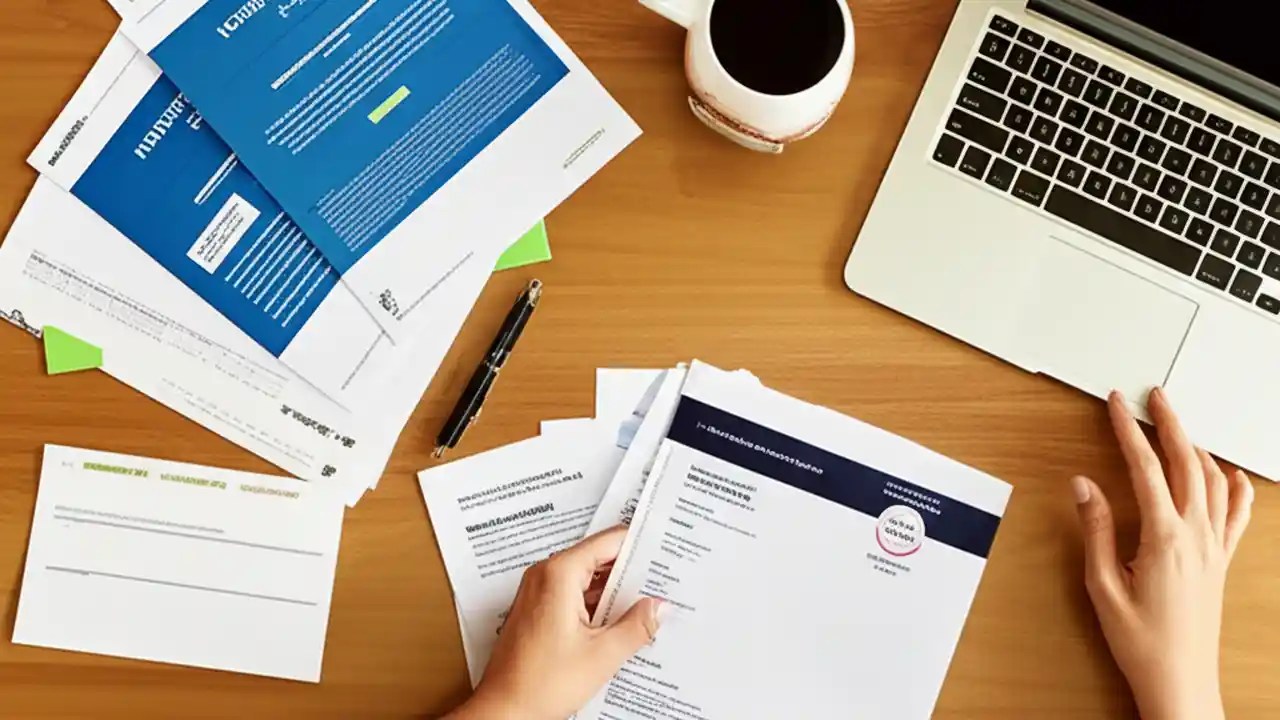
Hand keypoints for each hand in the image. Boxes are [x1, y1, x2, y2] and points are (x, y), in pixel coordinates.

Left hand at [448, 526, 662, 719]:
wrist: (504, 712)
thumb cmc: (540, 684)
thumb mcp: (602, 655)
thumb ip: (636, 625)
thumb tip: (658, 606)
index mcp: (559, 574)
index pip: (608, 541)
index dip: (639, 544)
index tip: (663, 550)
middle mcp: (545, 576)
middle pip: (598, 558)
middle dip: (631, 571)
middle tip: (662, 582)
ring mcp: (539, 593)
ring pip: (587, 579)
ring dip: (614, 592)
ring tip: (646, 605)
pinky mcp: (539, 611)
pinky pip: (574, 595)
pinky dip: (597, 606)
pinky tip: (618, 624)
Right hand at [1072, 388, 1253, 719]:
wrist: (1179, 680)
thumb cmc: (1140, 640)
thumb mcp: (1101, 584)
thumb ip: (1095, 529)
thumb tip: (1084, 486)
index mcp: (1163, 538)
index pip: (1145, 468)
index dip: (1129, 430)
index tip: (1117, 405)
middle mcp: (1196, 537)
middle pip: (1186, 463)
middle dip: (1170, 424)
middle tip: (1155, 398)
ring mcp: (1214, 548)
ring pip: (1213, 482)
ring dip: (1196, 448)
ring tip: (1179, 428)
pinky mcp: (1221, 561)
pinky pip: (1237, 514)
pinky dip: (1234, 487)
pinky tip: (1228, 476)